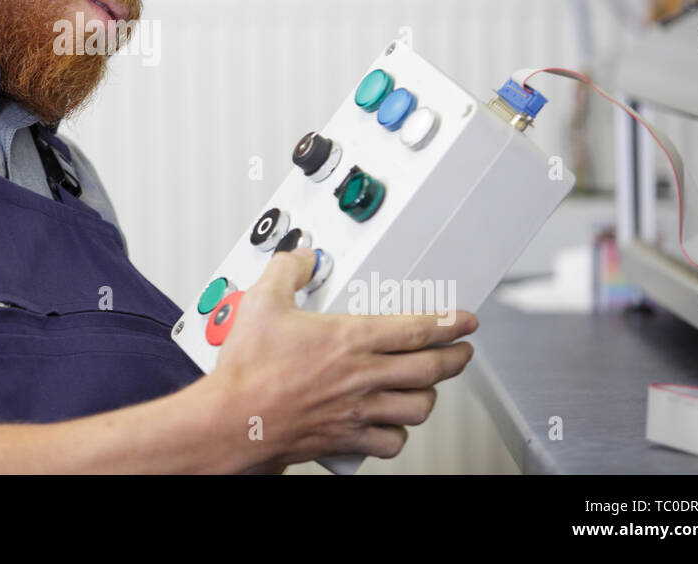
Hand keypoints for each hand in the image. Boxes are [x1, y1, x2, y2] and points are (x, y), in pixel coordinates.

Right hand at [205, 245, 477, 469]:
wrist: (234, 418)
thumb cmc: (248, 370)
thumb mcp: (261, 302)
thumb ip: (286, 271)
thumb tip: (299, 257)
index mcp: (348, 339)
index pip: (416, 329)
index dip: (448, 323)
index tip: (463, 321)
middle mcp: (361, 376)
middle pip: (429, 368)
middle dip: (455, 357)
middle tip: (462, 350)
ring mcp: (357, 410)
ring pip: (417, 406)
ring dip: (430, 394)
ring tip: (431, 384)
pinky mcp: (346, 438)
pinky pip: (390, 441)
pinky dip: (398, 433)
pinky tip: (394, 425)